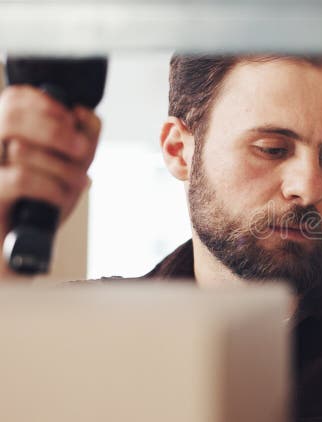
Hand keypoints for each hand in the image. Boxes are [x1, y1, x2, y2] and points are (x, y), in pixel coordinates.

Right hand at [0, 85, 100, 275]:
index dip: (48, 104)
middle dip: (56, 130)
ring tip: (75, 184)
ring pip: (21, 148)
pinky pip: (20, 179)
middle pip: (11, 114)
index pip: (14, 98)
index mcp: (4, 137)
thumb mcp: (68, 169)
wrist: (20, 253)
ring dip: (62, 169)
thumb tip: (83, 114)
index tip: (73, 120)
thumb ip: (81, 139)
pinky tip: (60, 200)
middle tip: (80, 150)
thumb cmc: (40, 208)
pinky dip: (52, 189)